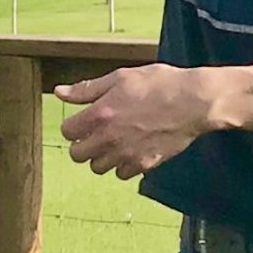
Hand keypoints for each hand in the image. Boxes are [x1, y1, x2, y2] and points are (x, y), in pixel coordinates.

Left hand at [54, 64, 224, 178]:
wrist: (193, 101)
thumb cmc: (158, 84)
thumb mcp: (119, 78)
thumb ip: (86, 89)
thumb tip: (59, 92)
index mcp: (100, 114)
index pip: (67, 132)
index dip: (73, 125)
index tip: (82, 121)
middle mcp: (109, 139)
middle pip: (77, 155)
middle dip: (82, 144)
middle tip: (95, 133)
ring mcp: (127, 154)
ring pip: (98, 168)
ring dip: (101, 156)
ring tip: (114, 141)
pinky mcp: (144, 165)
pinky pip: (121, 174)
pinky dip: (122, 165)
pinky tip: (131, 149)